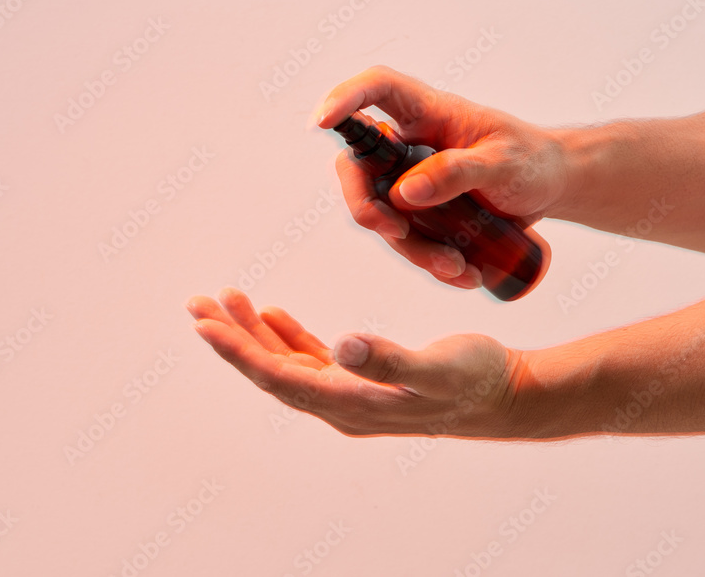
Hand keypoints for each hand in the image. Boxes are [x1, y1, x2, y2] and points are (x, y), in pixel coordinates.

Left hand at [187, 287, 528, 437]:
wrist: (506, 396)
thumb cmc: (477, 381)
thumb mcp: (438, 369)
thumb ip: (390, 361)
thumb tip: (345, 347)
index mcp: (351, 403)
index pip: (280, 378)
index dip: (240, 352)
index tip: (205, 324)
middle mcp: (342, 404)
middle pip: (272, 372)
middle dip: (233, 338)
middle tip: (198, 304)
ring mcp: (351, 394)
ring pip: (287, 364)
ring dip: (255, 333)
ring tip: (227, 299)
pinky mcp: (363, 380)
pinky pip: (312, 360)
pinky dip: (288, 337)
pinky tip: (274, 316)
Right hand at [313, 65, 575, 289]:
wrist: (550, 188)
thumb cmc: (531, 160)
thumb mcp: (505, 163)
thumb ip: (460, 172)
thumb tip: (406, 192)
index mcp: (428, 112)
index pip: (377, 89)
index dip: (344, 99)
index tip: (322, 121)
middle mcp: (408, 144)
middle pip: (358, 168)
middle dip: (367, 207)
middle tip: (396, 233)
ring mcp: (410, 181)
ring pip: (383, 216)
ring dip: (412, 249)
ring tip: (458, 268)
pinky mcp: (420, 213)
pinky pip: (408, 241)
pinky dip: (430, 262)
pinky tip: (464, 274)